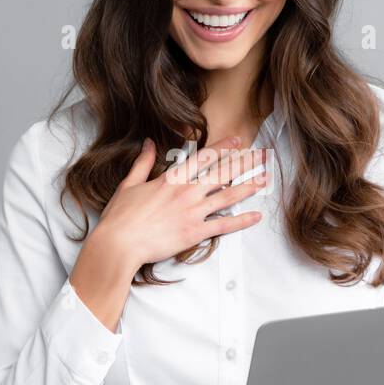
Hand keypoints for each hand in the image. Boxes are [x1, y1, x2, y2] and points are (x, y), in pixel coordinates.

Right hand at [95, 135, 267, 267]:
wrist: (119, 243)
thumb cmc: (120, 216)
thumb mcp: (129, 183)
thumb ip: (143, 162)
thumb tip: (148, 143)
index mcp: (172, 179)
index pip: (203, 157)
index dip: (224, 147)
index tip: (238, 141)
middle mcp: (186, 192)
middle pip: (222, 173)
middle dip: (244, 163)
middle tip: (262, 156)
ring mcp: (192, 212)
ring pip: (228, 196)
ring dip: (248, 187)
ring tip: (264, 180)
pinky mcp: (195, 232)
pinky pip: (224, 225)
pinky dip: (242, 221)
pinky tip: (255, 216)